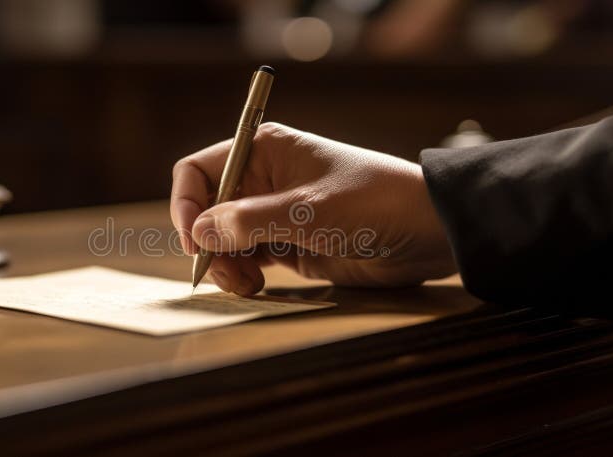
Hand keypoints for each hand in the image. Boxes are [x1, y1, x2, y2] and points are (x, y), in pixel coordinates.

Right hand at [171, 122, 456, 295]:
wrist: (426, 230)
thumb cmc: (372, 202)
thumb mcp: (307, 211)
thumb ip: (248, 222)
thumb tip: (199, 232)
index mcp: (263, 152)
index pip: (199, 171)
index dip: (186, 204)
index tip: (193, 241)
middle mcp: (264, 181)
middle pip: (207, 211)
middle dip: (207, 243)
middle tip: (223, 272)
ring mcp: (276, 214)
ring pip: (225, 240)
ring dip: (225, 264)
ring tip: (246, 284)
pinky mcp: (291, 245)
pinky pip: (249, 259)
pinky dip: (243, 274)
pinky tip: (255, 285)